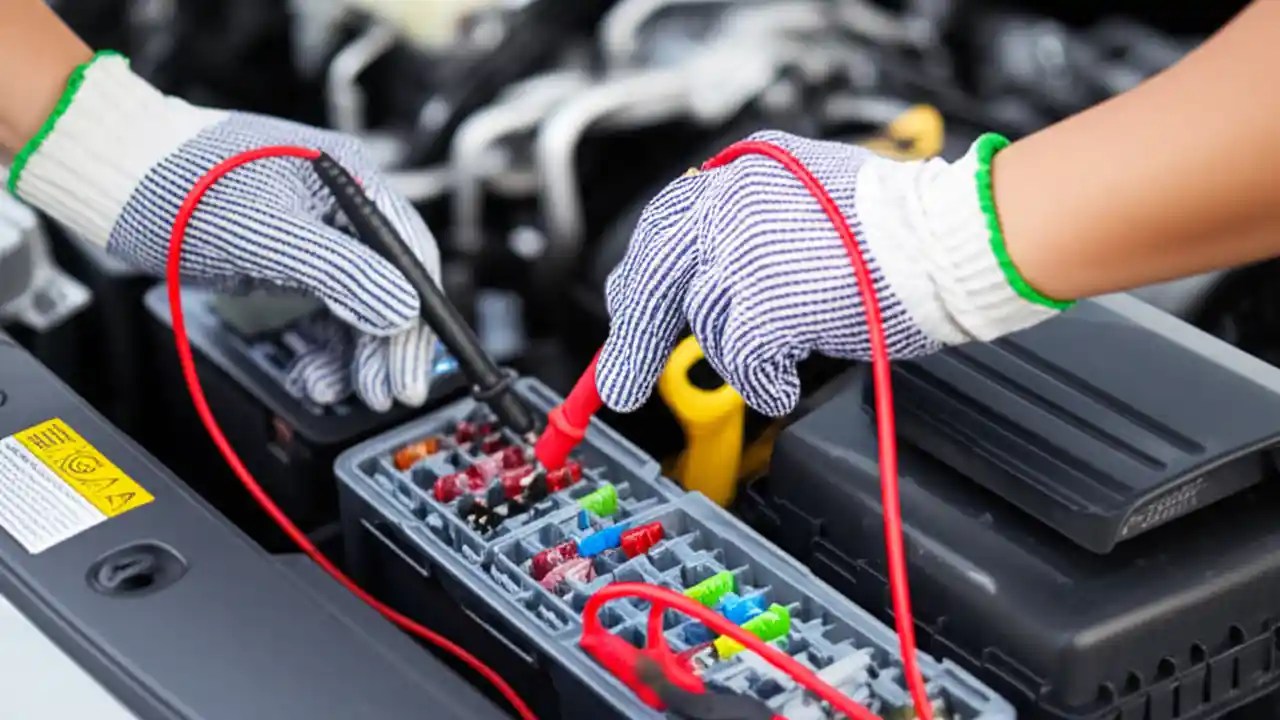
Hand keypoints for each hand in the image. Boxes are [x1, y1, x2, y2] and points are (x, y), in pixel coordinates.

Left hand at [10, 52, 438, 411]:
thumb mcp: (270, 235)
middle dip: (383, 347)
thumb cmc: (186, 188)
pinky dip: (323, 349)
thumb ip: (342, 273)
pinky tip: (309, 374)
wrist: (123, 181)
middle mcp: (345, 209)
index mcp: (352, 182)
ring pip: (358, 311)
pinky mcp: (294, 264)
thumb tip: (403, 312)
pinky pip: (327, 316)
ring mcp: (320, 238)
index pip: (409, 258)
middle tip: (379, 394)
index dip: (416, 319)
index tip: (411, 372)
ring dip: (349, 357)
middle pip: (388, 289)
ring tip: (322, 387)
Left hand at [596, 130, 1063, 416]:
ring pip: (706, 325)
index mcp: (744, 171)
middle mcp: (732, 202)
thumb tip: (706, 271)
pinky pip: (741, 364)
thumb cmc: (902, 227)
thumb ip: (755, 219)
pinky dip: (762, 384)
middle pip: (653, 277)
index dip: (639, 277)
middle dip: (632, 342)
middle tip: (620, 387)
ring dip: (740, 355)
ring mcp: (743, 253)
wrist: (950, 239)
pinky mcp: (763, 305)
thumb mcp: (811, 195)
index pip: (663, 224)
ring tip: (784, 354)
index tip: (626, 310)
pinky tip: (784, 381)